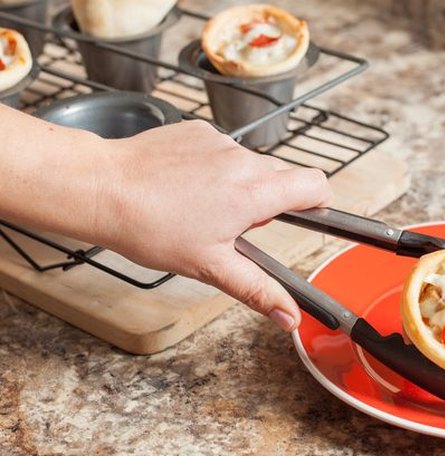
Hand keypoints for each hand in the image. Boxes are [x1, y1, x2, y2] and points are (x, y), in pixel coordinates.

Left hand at [96, 120, 331, 330]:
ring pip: (251, 164)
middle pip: (283, 176)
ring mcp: (219, 141)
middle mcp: (243, 160)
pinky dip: (216, 167)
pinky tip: (186, 185)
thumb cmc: (151, 227)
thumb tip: (288, 316)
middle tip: (238, 225)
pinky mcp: (197, 131)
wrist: (104, 188)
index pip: (316, 184)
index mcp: (255, 193)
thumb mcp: (210, 266)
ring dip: (242, 184)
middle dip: (272, 200)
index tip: (311, 215)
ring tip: (204, 207)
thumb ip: (257, 289)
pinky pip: (222, 150)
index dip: (320, 201)